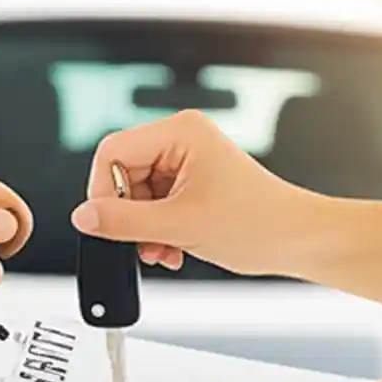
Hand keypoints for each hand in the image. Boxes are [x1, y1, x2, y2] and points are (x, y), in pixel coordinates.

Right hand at [71, 110, 319, 275]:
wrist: (297, 241)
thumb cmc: (259, 223)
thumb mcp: (179, 225)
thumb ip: (123, 222)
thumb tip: (84, 217)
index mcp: (181, 132)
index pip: (113, 152)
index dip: (103, 192)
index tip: (106, 224)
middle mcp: (183, 140)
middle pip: (123, 175)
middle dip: (129, 216)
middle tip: (142, 243)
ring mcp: (189, 162)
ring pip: (139, 195)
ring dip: (144, 229)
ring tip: (163, 249)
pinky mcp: (195, 184)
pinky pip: (157, 204)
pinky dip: (159, 229)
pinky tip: (172, 248)